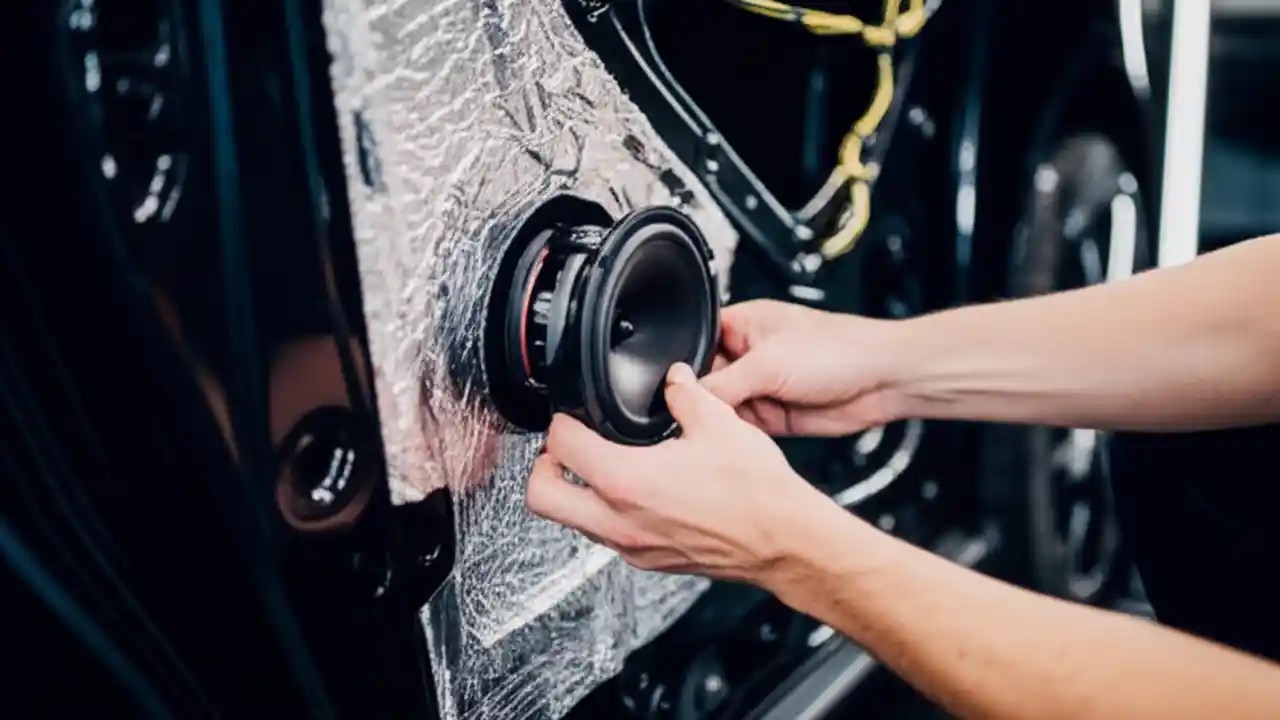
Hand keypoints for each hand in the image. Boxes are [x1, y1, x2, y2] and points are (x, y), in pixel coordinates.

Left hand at [526, 363, 838, 587]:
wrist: (785, 541)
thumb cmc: (757, 494)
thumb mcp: (719, 422)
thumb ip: (686, 393)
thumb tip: (674, 379)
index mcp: (626, 480)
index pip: (561, 445)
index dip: (562, 421)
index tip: (572, 414)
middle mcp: (619, 520)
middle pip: (541, 498)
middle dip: (543, 468)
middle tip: (562, 448)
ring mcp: (632, 547)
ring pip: (571, 522)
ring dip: (573, 493)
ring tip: (596, 467)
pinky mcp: (649, 561)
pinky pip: (605, 536)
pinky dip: (604, 513)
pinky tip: (632, 493)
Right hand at [701, 300, 901, 436]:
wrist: (884, 380)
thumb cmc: (838, 351)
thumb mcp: (766, 363)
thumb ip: (720, 384)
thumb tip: (682, 397)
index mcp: (742, 325)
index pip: (695, 343)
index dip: (681, 365)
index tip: (668, 388)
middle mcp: (747, 355)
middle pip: (704, 381)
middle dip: (698, 397)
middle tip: (687, 413)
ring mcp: (760, 387)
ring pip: (720, 408)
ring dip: (718, 419)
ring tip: (712, 427)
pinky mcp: (773, 416)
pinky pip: (742, 429)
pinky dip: (736, 435)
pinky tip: (731, 438)